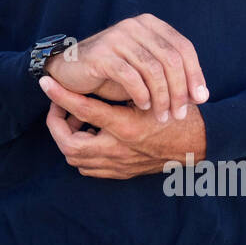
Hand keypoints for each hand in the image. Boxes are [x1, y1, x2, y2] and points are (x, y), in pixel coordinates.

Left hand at [39, 73, 205, 178]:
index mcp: (126, 127)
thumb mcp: (154, 95)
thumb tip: (99, 71)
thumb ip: (126, 88)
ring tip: (73, 119)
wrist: (199, 146)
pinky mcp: (121, 173)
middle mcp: (119, 150)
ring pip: (76, 158)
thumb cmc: (178, 114)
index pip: (84, 110)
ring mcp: (119, 165)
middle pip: (69, 144)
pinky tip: (88, 133)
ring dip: (68, 138)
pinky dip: (81, 151)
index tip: (46, 83)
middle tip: (58, 107)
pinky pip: (89, 167)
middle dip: (57, 125)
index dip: (61, 95)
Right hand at [43, 13, 209, 122]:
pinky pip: (130, 76)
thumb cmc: (112, 74)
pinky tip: (143, 107)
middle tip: (180, 114)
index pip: (183, 47)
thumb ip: (171, 76)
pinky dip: (141, 94)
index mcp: (150, 24)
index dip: (195, 74)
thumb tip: (202, 96)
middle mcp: (135, 26)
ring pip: (153, 69)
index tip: (201, 100)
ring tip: (162, 116)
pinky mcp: (101, 54)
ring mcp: (117, 37)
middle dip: (180, 90)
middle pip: (171, 58)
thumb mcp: (146, 71)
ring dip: (162, 97)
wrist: (71, 71)